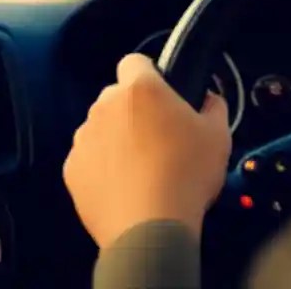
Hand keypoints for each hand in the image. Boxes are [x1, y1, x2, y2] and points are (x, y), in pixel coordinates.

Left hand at [64, 53, 231, 248]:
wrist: (150, 228)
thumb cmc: (187, 176)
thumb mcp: (218, 136)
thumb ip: (213, 106)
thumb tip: (208, 98)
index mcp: (141, 89)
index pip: (134, 61)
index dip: (149, 74)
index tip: (162, 94)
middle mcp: (105, 106)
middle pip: (116, 97)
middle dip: (133, 111)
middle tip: (159, 138)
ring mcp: (84, 138)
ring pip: (100, 128)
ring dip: (116, 139)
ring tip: (141, 168)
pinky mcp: (72, 169)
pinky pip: (88, 158)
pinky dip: (102, 168)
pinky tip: (123, 187)